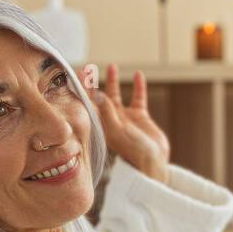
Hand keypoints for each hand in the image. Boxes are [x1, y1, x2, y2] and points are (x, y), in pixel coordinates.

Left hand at [86, 63, 168, 182]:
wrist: (153, 164)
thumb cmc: (134, 152)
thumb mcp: (118, 131)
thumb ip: (108, 112)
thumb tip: (97, 93)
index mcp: (101, 125)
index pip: (88, 103)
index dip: (83, 89)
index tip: (79, 74)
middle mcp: (110, 121)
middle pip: (99, 97)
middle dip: (94, 83)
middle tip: (89, 68)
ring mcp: (125, 118)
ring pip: (117, 96)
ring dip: (114, 82)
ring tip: (112, 66)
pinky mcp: (140, 118)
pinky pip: (138, 98)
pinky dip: (138, 87)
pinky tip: (138, 75)